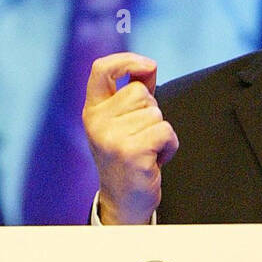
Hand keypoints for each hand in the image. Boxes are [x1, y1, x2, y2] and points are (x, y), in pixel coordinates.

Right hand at [82, 52, 177, 224]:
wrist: (124, 201)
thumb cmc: (127, 157)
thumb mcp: (121, 122)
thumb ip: (133, 93)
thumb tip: (149, 66)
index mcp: (92, 111)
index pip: (101, 69)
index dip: (126, 60)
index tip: (147, 65)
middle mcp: (97, 122)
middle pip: (140, 92)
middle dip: (151, 111)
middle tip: (141, 136)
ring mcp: (112, 137)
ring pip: (156, 113)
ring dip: (161, 132)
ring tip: (147, 150)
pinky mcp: (131, 152)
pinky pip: (165, 131)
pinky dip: (169, 145)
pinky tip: (155, 159)